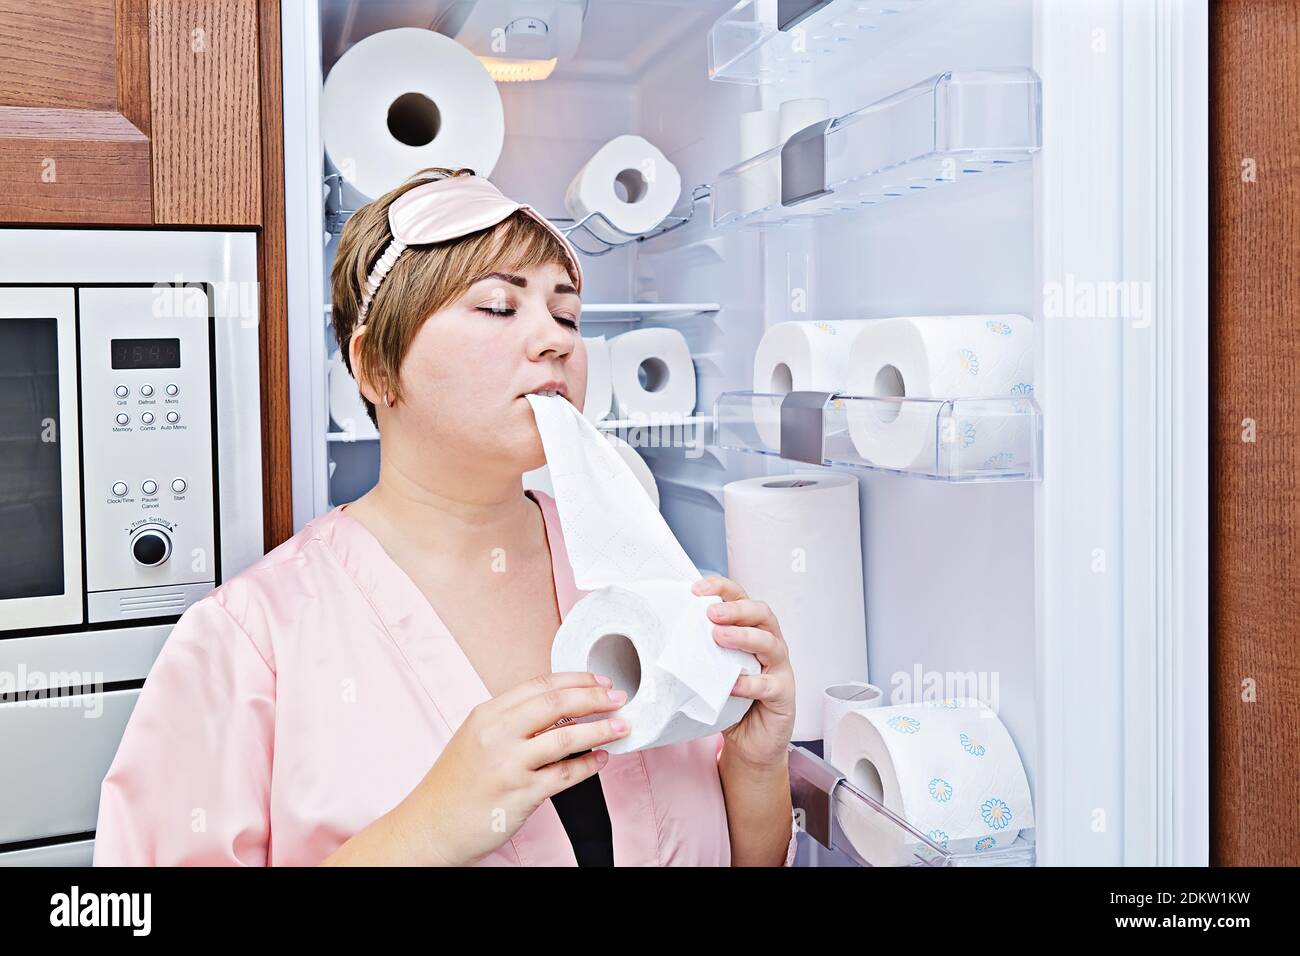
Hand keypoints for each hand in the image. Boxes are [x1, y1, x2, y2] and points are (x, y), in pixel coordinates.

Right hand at [400, 671, 629, 865]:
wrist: (429, 827)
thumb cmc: (455, 784)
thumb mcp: (476, 738)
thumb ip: (512, 721)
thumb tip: (562, 708)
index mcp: (487, 714)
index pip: (540, 685)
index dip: (576, 680)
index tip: (600, 681)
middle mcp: (497, 735)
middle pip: (557, 704)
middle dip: (595, 698)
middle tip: (620, 698)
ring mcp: (509, 765)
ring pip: (567, 738)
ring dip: (601, 730)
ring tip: (622, 726)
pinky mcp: (520, 795)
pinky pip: (565, 776)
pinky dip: (590, 766)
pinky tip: (602, 760)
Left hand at [692, 575, 795, 769]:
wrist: (750, 741)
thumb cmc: (731, 700)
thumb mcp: (712, 670)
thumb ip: (700, 651)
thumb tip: (665, 633)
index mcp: (752, 630)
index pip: (742, 598)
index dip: (722, 588)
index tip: (697, 589)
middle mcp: (770, 643)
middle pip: (762, 614)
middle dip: (736, 609)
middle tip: (710, 613)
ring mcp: (780, 668)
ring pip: (770, 643)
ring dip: (744, 637)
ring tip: (719, 637)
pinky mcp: (784, 695)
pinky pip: (769, 685)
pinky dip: (749, 682)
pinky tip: (732, 684)